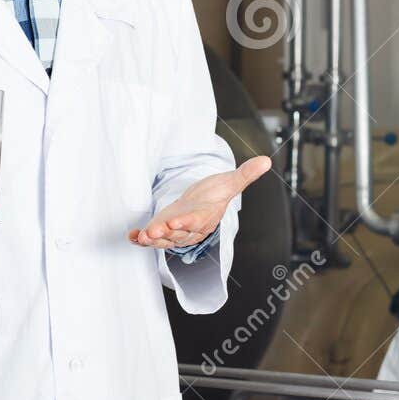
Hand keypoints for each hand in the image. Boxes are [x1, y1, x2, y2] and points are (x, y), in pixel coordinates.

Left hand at [128, 155, 271, 249]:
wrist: (205, 202)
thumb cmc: (216, 193)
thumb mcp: (230, 181)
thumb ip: (245, 174)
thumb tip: (266, 161)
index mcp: (205, 216)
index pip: (197, 221)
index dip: (186, 222)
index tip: (176, 221)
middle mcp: (190, 228)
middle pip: (177, 233)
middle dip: (164, 233)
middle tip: (152, 232)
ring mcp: (176, 230)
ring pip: (164, 238)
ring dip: (151, 238)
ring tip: (141, 236)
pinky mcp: (164, 229)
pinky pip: (153, 237)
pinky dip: (141, 238)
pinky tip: (132, 236)